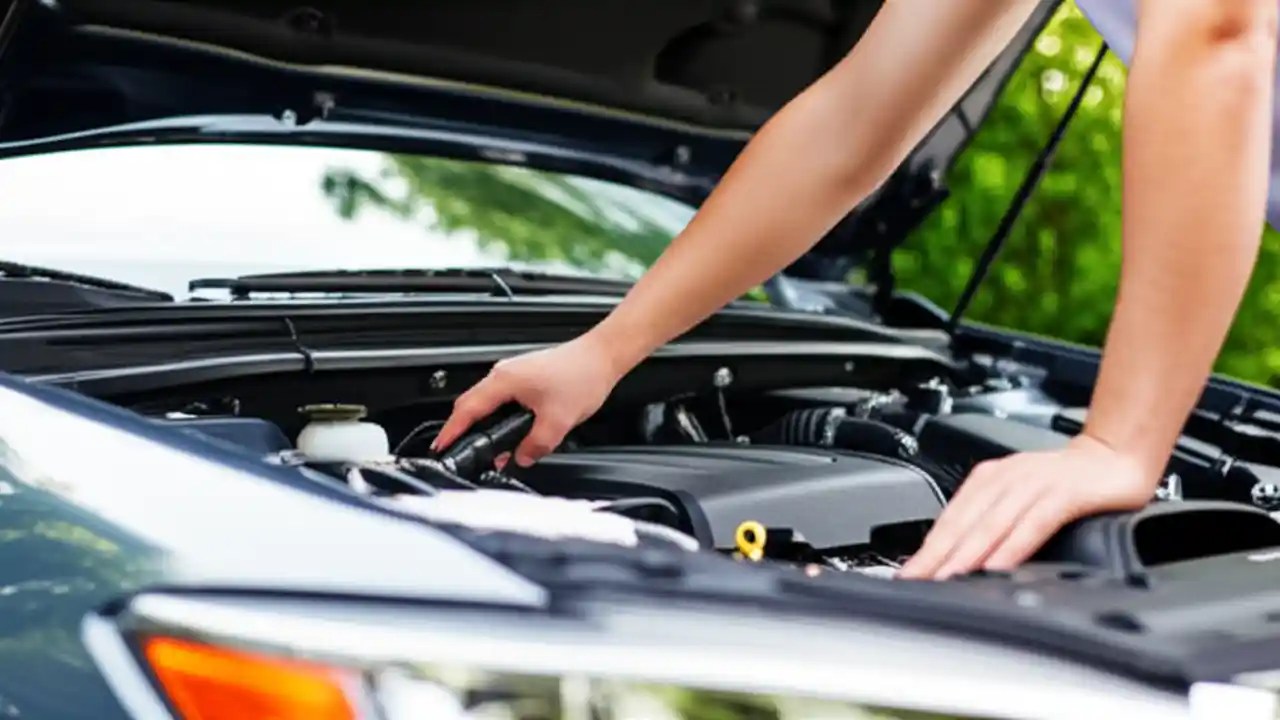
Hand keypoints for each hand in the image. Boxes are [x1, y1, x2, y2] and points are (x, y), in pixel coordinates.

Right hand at [432, 334, 623, 466]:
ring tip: (488, 449)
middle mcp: (504, 373)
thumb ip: (535, 446)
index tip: (441, 446)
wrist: (603, 356)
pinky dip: (500, 417)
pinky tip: (510, 432)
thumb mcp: (558, 422)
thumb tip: (521, 457)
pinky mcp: (526, 377)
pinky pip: (503, 400)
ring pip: (489, 403)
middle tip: (460, 452)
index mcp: (504, 380)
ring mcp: (514, 373)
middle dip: (464, 430)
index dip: (452, 431)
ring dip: (486, 425)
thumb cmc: (582, 375)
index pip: (467, 409)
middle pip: (472, 405)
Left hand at [898, 435, 1156, 579]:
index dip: (926, 550)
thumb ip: (993, 523)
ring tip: (944, 578)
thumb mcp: (1019, 498)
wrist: (1114, 454)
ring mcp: (1032, 485)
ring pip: (990, 525)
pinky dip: (1011, 547)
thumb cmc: (1065, 482)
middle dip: (934, 556)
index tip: (907, 574)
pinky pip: (1031, 524)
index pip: (949, 521)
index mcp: (987, 480)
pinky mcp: (1062, 494)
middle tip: (914, 581)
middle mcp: (1004, 479)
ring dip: (965, 554)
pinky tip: (995, 567)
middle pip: (962, 524)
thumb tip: (962, 559)